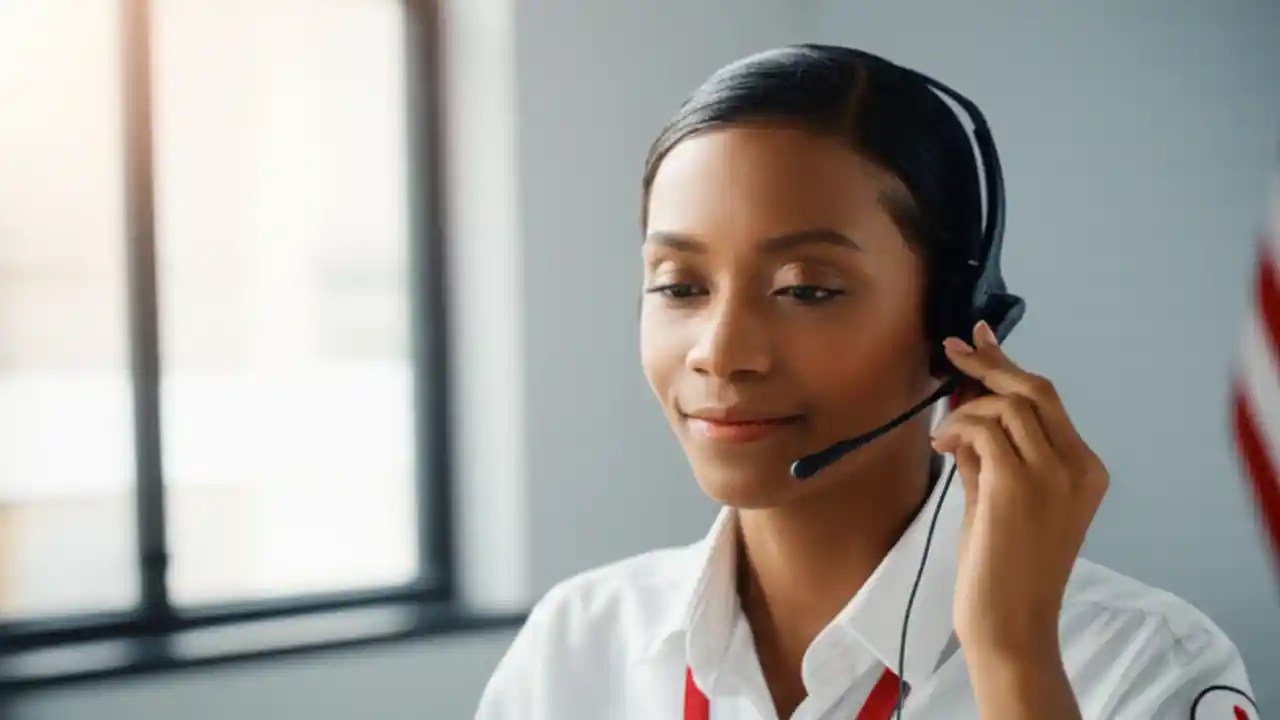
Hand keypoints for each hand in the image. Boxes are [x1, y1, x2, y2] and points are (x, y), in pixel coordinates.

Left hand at [931, 320, 1107, 673]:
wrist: (1010, 624)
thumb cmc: (1003, 567)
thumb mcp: (1002, 496)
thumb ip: (993, 449)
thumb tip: (966, 399)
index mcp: (1087, 470)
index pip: (1049, 399)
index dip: (1009, 365)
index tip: (979, 338)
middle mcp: (1078, 467)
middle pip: (1034, 390)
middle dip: (989, 364)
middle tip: (951, 351)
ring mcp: (1052, 475)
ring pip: (1005, 406)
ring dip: (964, 411)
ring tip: (943, 438)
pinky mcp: (1017, 485)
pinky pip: (984, 429)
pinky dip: (957, 428)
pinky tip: (943, 446)